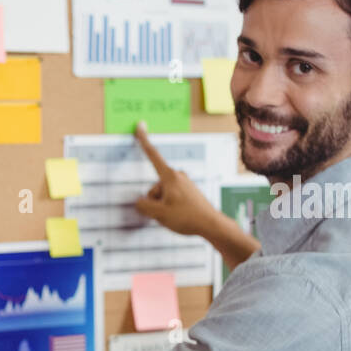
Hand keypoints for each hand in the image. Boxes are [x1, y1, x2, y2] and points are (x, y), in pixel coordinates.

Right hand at [133, 121, 219, 237]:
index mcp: (169, 176)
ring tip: (175, 216)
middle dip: (154, 200)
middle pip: (154, 186)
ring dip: (162, 205)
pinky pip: (171, 197)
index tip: (140, 125)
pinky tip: (179, 216)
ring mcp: (184, 184)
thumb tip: (139, 202)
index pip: (153, 155)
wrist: (212, 225)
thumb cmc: (187, 217)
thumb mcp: (159, 214)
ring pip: (162, 194)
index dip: (143, 141)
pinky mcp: (188, 192)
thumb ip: (144, 206)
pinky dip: (170, 207)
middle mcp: (177, 176)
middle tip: (166, 213)